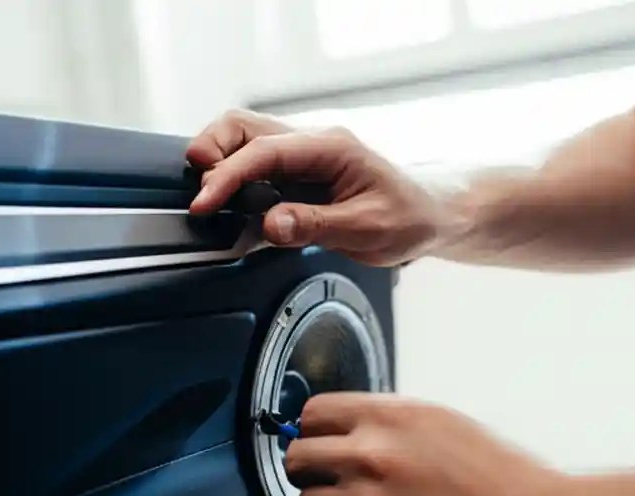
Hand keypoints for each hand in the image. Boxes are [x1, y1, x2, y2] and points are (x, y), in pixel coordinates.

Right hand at [186, 109, 446, 265]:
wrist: (431, 214)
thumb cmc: (408, 216)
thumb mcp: (368, 229)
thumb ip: (315, 225)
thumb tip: (269, 223)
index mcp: (330, 147)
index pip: (264, 152)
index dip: (227, 176)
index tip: (205, 203)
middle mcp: (311, 143)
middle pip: (242, 126)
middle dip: (212, 153)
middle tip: (202, 196)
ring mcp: (301, 156)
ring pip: (243, 140)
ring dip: (219, 165)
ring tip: (213, 202)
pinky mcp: (296, 174)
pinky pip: (253, 165)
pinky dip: (233, 181)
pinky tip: (231, 209)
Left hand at [284, 393, 567, 495]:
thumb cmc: (504, 480)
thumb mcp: (445, 425)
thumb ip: (392, 426)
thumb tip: (352, 431)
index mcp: (391, 418)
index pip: (312, 414)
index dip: (313, 431)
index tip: (319, 442)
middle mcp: (373, 458)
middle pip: (296, 459)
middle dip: (309, 471)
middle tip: (327, 481)